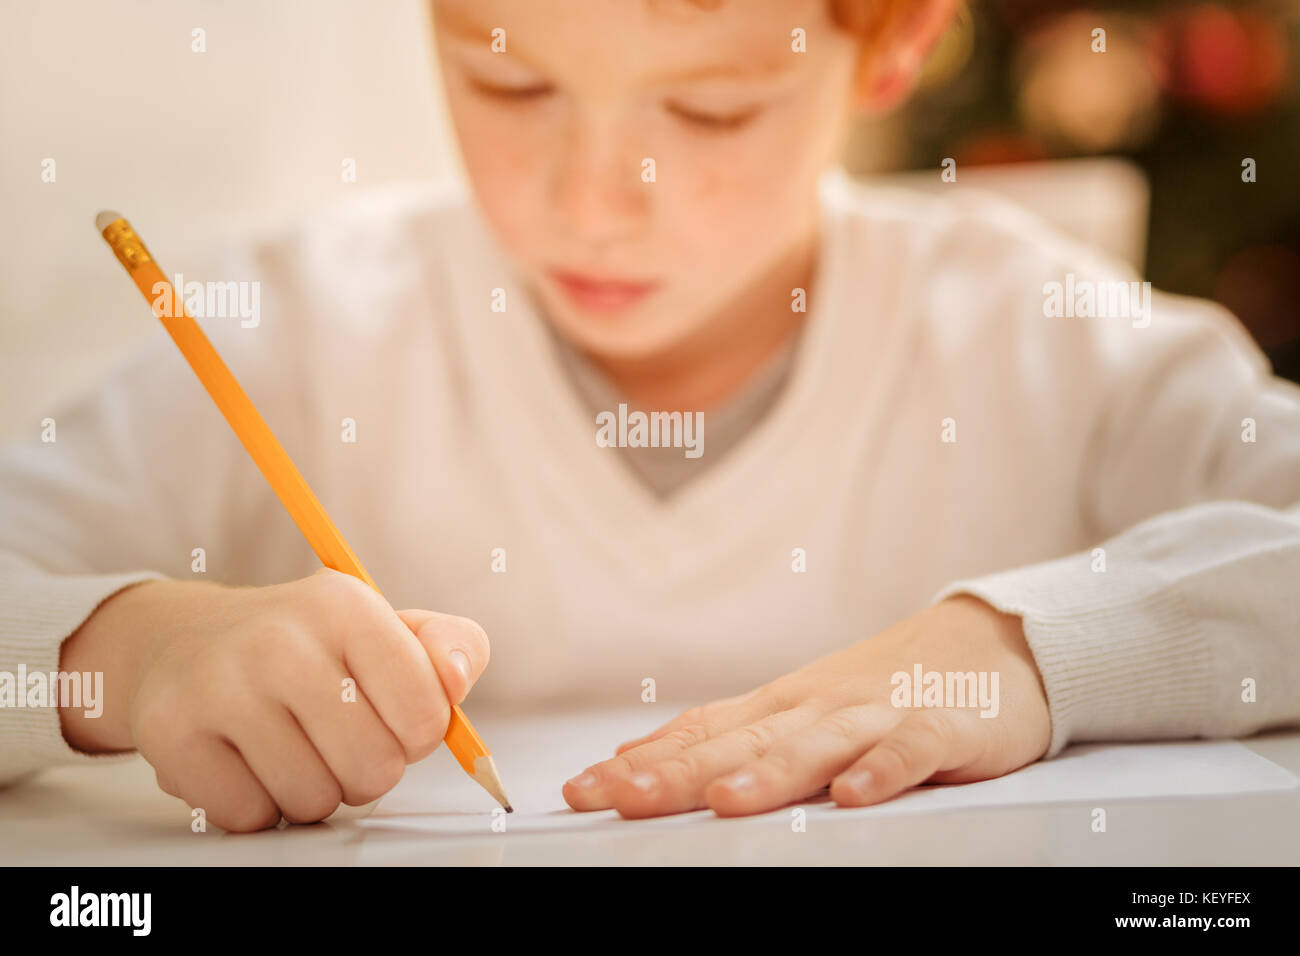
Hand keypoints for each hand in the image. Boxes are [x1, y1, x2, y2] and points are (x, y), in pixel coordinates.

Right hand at [59, 568, 489, 831]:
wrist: (184, 639)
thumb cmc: (307, 646)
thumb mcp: (387, 628)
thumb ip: (452, 649)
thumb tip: (455, 680)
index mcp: (347, 606)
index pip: (426, 717)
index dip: (414, 734)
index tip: (386, 712)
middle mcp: (282, 640)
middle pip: (374, 769)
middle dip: (365, 769)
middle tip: (334, 735)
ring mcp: (222, 685)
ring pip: (313, 801)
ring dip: (310, 789)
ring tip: (288, 744)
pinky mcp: (171, 732)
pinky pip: (251, 816)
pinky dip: (256, 804)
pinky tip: (243, 758)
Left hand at [563, 596, 1050, 817]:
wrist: (987, 643)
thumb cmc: (881, 686)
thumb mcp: (797, 710)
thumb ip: (725, 736)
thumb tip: (637, 756)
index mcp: (778, 707)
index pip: (698, 736)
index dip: (640, 764)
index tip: (581, 789)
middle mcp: (815, 707)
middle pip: (738, 743)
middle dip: (675, 772)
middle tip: (618, 795)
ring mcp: (875, 714)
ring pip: (814, 745)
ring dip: (767, 772)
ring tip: (721, 800)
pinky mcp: (939, 726)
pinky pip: (908, 752)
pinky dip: (880, 771)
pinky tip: (851, 797)